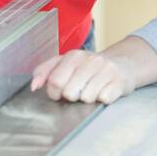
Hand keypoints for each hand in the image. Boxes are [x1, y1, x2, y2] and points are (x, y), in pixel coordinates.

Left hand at [30, 36, 156, 104]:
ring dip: (88, 99)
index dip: (55, 93)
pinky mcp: (119, 81)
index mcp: (73, 56)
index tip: (60, 92)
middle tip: (78, 91)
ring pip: (87, 97)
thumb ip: (45, 71)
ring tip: (92, 90)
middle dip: (71, 96)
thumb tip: (33, 86)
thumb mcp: (65, 63)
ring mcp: (106, 70)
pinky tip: (104, 91)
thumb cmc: (88, 67)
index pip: (55, 81)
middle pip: (69, 92)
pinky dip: (102, 100)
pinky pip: (104, 99)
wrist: (122, 64)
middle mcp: (90, 60)